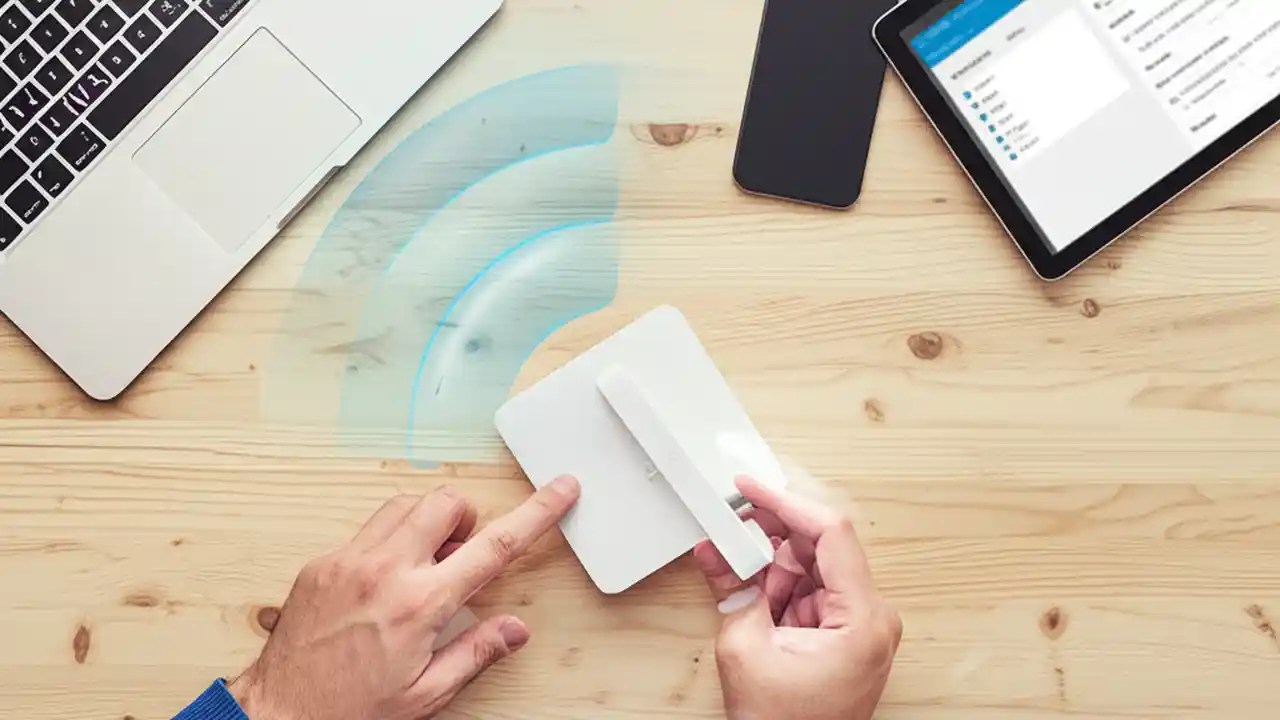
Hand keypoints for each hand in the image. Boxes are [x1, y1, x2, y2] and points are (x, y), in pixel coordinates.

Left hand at [228, 476, 580, 719]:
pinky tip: (385, 579)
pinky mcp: (323, 563)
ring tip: (425, 564)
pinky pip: (367, 529)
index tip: (559, 491)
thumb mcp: (425, 694)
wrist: (277, 713)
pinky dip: (388, 541)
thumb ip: (475, 652)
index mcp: (420, 606)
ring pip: (405, 505)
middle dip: (466, 517)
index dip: (536, 514)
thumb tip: (515, 629)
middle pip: (445, 503)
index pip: (494, 547)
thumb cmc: (348, 710)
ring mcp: (349, 561)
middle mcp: (385, 572)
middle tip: (462, 552)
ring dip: (426, 522)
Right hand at [695, 477, 900, 719]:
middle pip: (819, 546)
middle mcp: (871, 617)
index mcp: (862, 619)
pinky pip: (809, 590)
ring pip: (810, 566)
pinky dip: (776, 584)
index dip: (786, 502)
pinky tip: (746, 585)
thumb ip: (733, 585)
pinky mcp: (842, 632)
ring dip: (768, 563)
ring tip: (731, 564)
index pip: (830, 533)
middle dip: (771, 533)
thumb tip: (717, 545)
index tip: (753, 488)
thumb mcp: (745, 645)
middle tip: (732, 521)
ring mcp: (859, 625)